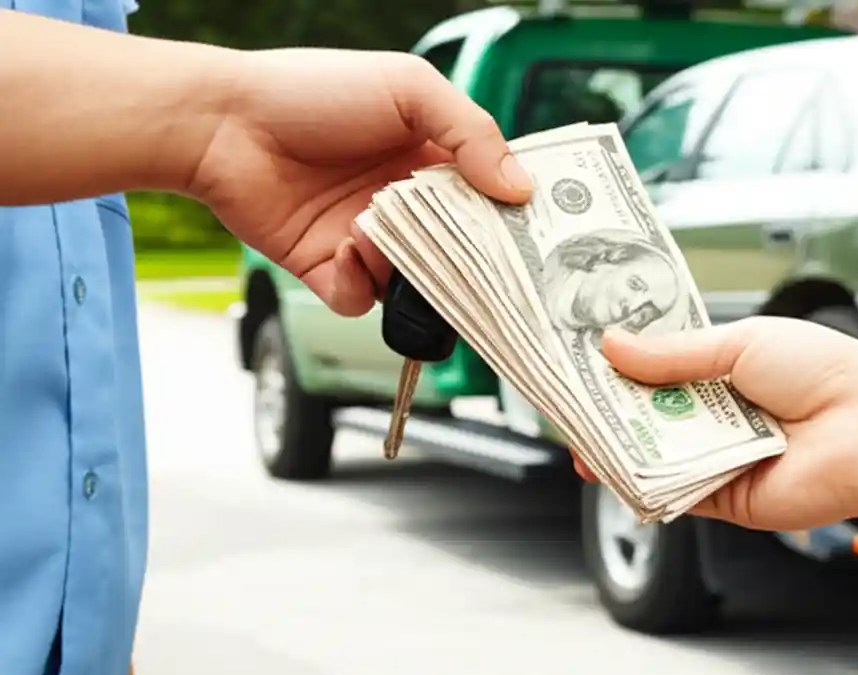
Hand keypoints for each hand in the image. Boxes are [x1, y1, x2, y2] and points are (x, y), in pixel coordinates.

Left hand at [190, 48, 531, 315]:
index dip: (510, 218)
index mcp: (431, 159)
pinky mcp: (327, 269)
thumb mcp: (409, 88)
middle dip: (468, 259)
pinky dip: (359, 284)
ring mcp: (368, 240)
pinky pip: (362, 301)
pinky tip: (344, 248)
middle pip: (459, 252)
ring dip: (406, 268)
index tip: (531, 232)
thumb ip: (472, 133)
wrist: (224, 122)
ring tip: (378, 231)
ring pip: (415, 284)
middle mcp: (405, 204)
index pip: (488, 200)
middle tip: (474, 257)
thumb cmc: (312, 90)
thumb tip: (521, 190)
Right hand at [572, 317, 857, 530]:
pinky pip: (670, 492)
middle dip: (609, 408)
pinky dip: (639, 481)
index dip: (623, 367)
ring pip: (653, 454)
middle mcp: (723, 417)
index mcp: (729, 373)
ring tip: (576, 431)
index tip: (583, 359)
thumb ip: (673, 354)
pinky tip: (607, 464)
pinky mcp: (723, 499)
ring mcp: (721, 459)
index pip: (662, 371)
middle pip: (650, 415)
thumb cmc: (825, 375)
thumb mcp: (739, 343)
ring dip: (615, 445)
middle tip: (566, 398)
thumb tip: (612, 346)